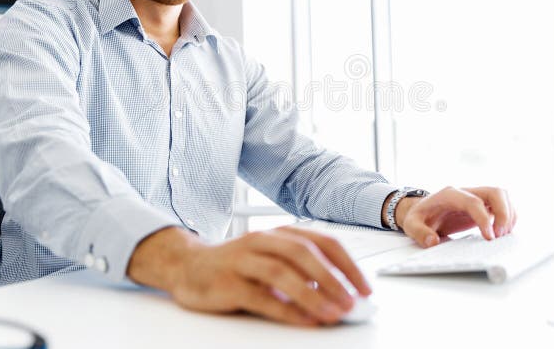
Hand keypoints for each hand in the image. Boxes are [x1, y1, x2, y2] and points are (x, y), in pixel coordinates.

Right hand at [128, 226, 369, 325]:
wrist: (188, 266)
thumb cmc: (237, 265)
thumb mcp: (272, 260)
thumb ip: (302, 272)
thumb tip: (340, 294)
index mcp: (280, 233)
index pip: (323, 242)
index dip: (348, 265)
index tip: (365, 288)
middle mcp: (262, 240)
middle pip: (304, 254)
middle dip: (333, 279)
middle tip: (352, 302)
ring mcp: (242, 259)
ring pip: (283, 273)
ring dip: (313, 294)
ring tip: (332, 313)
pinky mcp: (227, 282)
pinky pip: (261, 296)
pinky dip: (286, 309)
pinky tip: (303, 320)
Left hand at [399, 187, 516, 246]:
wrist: (423, 211)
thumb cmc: (420, 216)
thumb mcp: (411, 224)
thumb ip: (419, 232)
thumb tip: (433, 241)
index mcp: (450, 194)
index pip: (473, 202)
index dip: (484, 218)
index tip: (489, 237)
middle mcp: (466, 192)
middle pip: (494, 192)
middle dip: (504, 213)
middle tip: (501, 236)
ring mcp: (476, 197)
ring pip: (502, 196)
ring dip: (508, 215)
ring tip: (503, 236)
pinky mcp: (483, 205)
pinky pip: (503, 205)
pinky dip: (509, 217)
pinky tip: (504, 233)